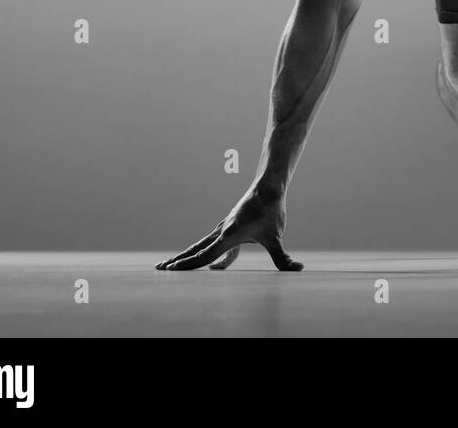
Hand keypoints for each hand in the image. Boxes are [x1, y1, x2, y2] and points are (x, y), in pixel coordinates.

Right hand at [155, 187, 302, 270]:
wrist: (268, 187)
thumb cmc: (271, 210)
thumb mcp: (276, 237)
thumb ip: (282, 258)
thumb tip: (297, 269)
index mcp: (228, 236)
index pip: (204, 256)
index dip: (187, 265)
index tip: (171, 270)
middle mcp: (222, 232)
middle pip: (195, 250)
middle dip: (179, 261)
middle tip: (159, 268)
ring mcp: (225, 228)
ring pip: (202, 245)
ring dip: (188, 255)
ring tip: (174, 263)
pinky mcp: (231, 226)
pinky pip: (215, 243)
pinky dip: (208, 252)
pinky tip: (216, 265)